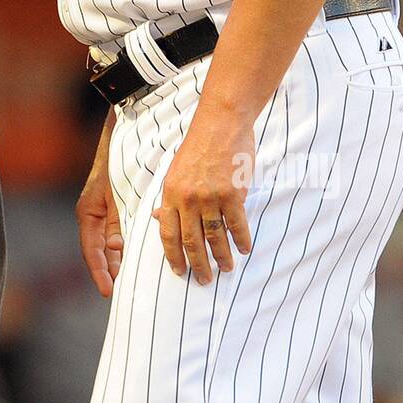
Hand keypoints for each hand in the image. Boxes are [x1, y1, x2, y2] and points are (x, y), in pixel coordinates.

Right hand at [76, 166, 123, 297]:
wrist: (122, 138)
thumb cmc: (120, 164)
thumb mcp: (119, 194)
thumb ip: (117, 220)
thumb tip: (116, 247)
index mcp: (88, 213)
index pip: (92, 251)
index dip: (100, 272)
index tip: (108, 291)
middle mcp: (92, 217)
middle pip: (100, 252)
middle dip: (110, 272)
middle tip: (122, 294)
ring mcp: (101, 214)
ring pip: (109, 246)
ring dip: (118, 262)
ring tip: (130, 283)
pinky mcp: (113, 211)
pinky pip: (117, 235)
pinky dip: (125, 249)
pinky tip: (136, 260)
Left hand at [151, 115, 253, 284]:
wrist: (220, 123)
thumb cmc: (199, 145)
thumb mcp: (175, 170)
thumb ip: (170, 197)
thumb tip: (159, 218)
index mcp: (171, 193)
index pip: (168, 233)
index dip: (173, 256)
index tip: (179, 271)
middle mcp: (188, 198)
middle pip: (191, 241)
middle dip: (198, 264)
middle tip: (204, 280)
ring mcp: (210, 197)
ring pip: (215, 236)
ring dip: (221, 256)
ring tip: (226, 269)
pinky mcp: (232, 193)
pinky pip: (237, 224)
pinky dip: (241, 239)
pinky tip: (244, 248)